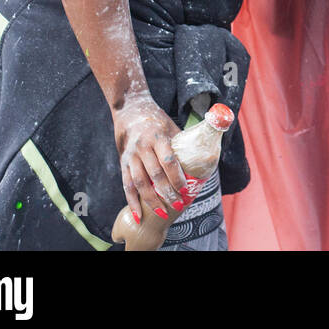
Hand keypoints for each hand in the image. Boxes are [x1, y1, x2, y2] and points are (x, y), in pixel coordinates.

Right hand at [112, 94, 189, 222]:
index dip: (177, 177)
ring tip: (163, 213)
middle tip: (179, 205)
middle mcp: (143, 148)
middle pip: (155, 174)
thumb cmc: (158, 122)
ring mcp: (131, 156)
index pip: (168, 160)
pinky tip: (138, 215)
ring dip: (151, 201)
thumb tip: (206, 158)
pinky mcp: (123, 164)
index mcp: (158, 138)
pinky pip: (126, 186)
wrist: (131, 112)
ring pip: (140, 183)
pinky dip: (132, 201)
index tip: (186, 189)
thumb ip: (184, 143)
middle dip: (167, 193)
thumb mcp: (172, 128)